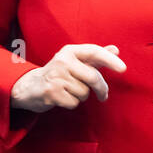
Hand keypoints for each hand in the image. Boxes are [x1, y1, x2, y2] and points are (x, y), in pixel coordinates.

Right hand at [10, 44, 125, 112]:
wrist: (30, 87)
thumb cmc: (59, 73)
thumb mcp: (75, 61)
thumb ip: (95, 57)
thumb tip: (116, 50)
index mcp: (70, 51)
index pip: (94, 52)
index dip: (109, 60)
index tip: (123, 69)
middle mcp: (62, 61)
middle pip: (93, 77)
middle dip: (101, 88)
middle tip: (103, 95)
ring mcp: (56, 77)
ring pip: (84, 92)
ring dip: (81, 96)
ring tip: (70, 91)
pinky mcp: (51, 92)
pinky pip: (74, 102)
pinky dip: (72, 103)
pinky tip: (63, 98)